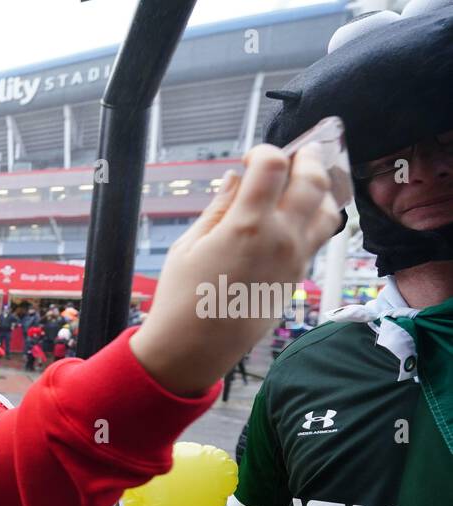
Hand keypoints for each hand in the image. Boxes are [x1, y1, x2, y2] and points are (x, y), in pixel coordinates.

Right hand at [131, 143, 341, 395]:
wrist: (194, 348)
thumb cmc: (182, 299)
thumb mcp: (188, 246)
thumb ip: (218, 208)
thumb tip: (235, 179)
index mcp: (246, 225)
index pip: (273, 166)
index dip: (264, 152)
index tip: (252, 157)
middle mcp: (280, 238)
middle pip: (314, 181)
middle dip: (306, 159)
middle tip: (295, 155)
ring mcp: (294, 260)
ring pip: (329, 210)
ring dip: (320, 190)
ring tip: (303, 185)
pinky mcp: (297, 278)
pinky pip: (318, 238)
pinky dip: (313, 219)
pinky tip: (293, 218)